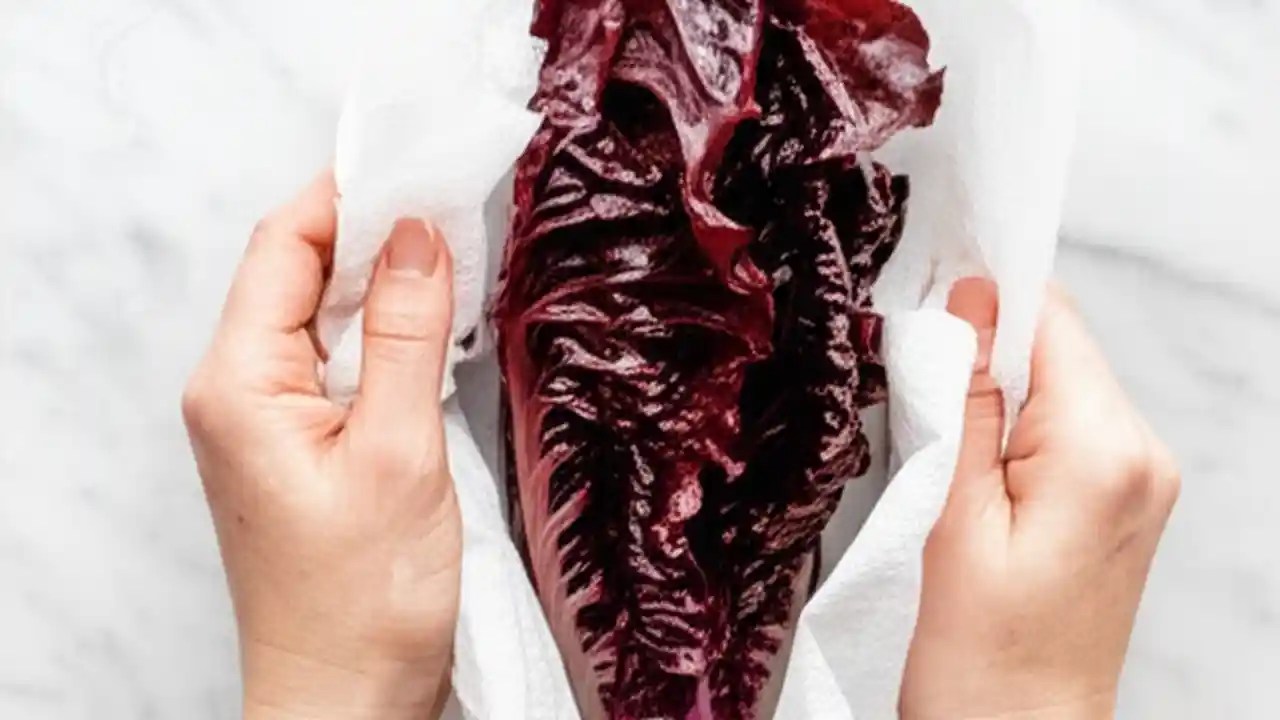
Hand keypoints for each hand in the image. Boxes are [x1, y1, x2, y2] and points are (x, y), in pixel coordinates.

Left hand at [182, 173, 459, 719]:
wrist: (345, 701)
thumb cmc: (361, 601)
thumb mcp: (399, 452)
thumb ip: (406, 334)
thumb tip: (415, 235)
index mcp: (239, 383)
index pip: (284, 246)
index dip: (348, 195)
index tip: (416, 165)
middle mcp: (236, 392)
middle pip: (296, 272)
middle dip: (372, 232)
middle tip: (451, 206)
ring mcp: (264, 419)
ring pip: (320, 316)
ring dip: (382, 283)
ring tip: (452, 259)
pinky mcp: (297, 445)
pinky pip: (334, 361)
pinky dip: (382, 334)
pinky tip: (431, 328)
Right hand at [900, 279, 1180, 718]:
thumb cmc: (982, 661)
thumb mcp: (951, 519)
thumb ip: (964, 402)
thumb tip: (969, 305)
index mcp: (1103, 452)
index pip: (1051, 318)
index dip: (984, 299)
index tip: (928, 309)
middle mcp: (1142, 455)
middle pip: (1058, 345)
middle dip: (986, 350)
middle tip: (920, 397)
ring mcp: (1142, 478)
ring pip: (1060, 382)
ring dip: (997, 392)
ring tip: (948, 456)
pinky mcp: (1124, 499)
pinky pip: (1070, 424)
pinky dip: (1020, 426)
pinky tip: (978, 472)